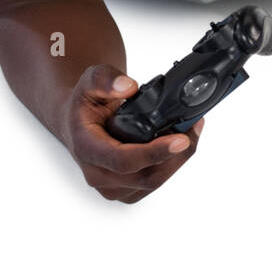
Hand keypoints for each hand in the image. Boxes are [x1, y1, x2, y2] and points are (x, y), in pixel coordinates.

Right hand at [61, 64, 204, 203]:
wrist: (77, 122)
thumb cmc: (84, 104)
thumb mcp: (90, 80)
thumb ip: (106, 79)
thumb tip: (129, 87)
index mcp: (87, 148)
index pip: (123, 160)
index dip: (155, 152)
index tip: (181, 140)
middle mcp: (97, 174)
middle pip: (146, 176)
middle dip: (176, 155)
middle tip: (194, 128)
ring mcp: (111, 187)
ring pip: (153, 182)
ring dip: (177, 161)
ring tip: (190, 132)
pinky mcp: (125, 191)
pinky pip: (153, 183)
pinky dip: (170, 165)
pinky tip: (178, 145)